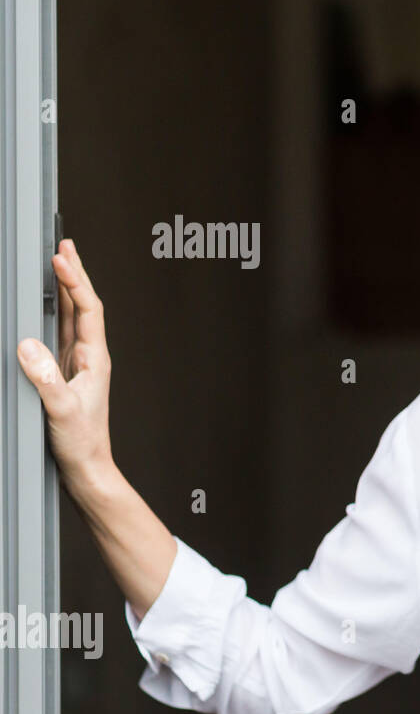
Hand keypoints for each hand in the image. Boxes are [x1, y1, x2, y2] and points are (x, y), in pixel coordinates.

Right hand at [16, 238, 115, 485]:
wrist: (87, 468)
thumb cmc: (82, 444)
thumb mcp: (60, 410)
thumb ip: (45, 379)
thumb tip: (29, 345)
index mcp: (96, 360)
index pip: (89, 310)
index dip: (76, 281)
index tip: (61, 258)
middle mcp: (91, 359)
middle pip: (85, 307)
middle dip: (75, 274)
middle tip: (65, 246)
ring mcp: (79, 365)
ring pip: (74, 319)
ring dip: (67, 290)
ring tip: (58, 264)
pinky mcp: (67, 375)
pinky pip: (62, 335)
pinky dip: (57, 314)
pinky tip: (50, 307)